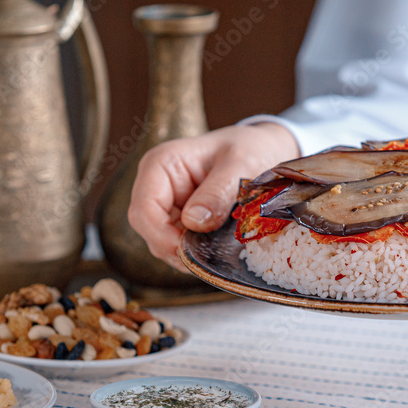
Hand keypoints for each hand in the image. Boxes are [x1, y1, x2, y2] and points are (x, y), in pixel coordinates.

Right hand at [127, 123, 300, 271]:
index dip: (163, 237)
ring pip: (161, 242)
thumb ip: (218, 192)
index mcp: (161, 164)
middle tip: (209, 259)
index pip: (144, 210)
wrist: (263, 148)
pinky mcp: (179, 218)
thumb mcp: (241, 164)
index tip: (193, 252)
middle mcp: (156, 185)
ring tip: (218, 253)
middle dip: (176, 249)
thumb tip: (194, 222)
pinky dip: (195, 252)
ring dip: (186, 254)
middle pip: (150, 230)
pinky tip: (216, 251)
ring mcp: (166, 203)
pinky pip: (178, 244)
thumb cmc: (250, 148)